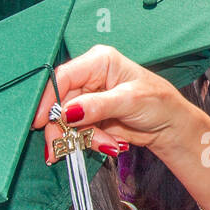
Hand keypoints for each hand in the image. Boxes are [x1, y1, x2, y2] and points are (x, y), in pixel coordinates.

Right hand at [33, 44, 193, 158]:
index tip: (40, 120)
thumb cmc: (159, 104)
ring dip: (82, 138)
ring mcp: (89, 98)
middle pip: (60, 102)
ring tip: (108, 144)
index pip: (64, 76)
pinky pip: (77, 132)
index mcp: (99, 62)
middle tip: (64, 148)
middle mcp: (90, 77)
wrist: (170, 127)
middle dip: (65, 128)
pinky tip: (110, 144)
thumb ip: (98, 105)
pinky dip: (90, 142)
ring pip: (67, 121)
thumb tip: (68, 111)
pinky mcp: (90, 117)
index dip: (48, 98)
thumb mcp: (130, 101)